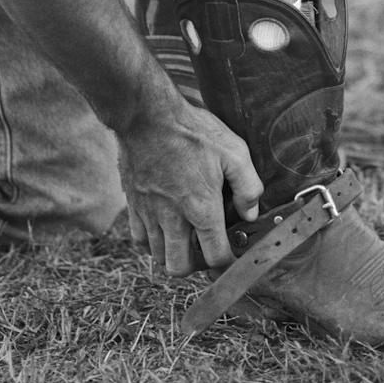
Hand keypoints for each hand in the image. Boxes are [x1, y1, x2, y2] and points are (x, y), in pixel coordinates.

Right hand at [116, 96, 262, 275]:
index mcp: (201, 208)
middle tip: (206, 248)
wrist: (147, 115)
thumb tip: (251, 214)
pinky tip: (164, 223)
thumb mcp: (234, 151)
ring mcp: (148, 213)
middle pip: (179, 267)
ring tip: (187, 235)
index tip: (233, 257)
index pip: (215, 257)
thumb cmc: (193, 131)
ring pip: (157, 256)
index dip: (228, 264)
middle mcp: (172, 218)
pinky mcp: (132, 204)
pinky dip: (152, 240)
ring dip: (173, 252)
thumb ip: (248, 187)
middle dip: (196, 266)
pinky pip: (139, 239)